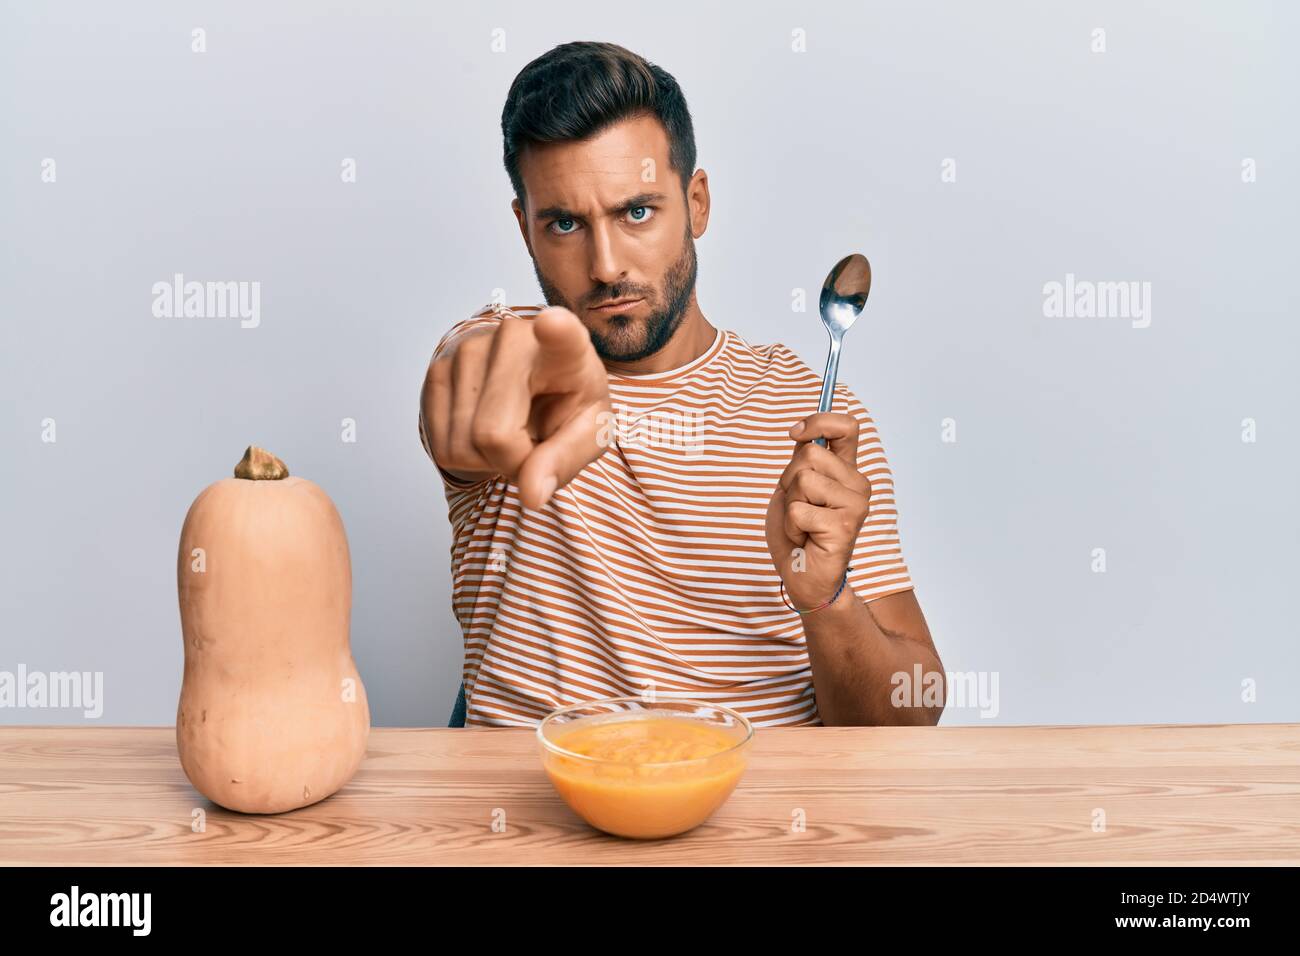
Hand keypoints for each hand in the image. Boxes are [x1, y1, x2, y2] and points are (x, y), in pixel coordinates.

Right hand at [421, 306, 611, 508]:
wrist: (535, 384)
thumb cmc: (567, 404)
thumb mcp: (588, 435)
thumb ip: (565, 462)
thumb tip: (532, 494)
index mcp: (566, 351)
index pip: (563, 338)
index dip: (559, 333)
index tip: (553, 323)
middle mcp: (512, 339)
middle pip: (494, 434)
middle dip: (513, 462)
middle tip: (533, 445)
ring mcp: (467, 349)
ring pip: (462, 445)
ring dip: (487, 459)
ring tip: (511, 429)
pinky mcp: (437, 368)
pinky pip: (440, 446)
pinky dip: (465, 454)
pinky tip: (484, 427)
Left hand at [764, 412, 872, 609]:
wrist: (801, 575)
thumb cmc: (796, 532)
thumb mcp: (794, 488)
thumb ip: (803, 460)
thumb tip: (803, 434)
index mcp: (847, 471)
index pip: (847, 427)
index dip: (820, 422)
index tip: (795, 433)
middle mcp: (858, 485)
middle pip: (810, 454)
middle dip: (789, 481)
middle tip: (797, 508)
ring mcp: (856, 504)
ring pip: (803, 480)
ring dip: (790, 505)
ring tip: (801, 524)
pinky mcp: (845, 525)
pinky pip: (798, 509)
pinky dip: (790, 525)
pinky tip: (804, 538)